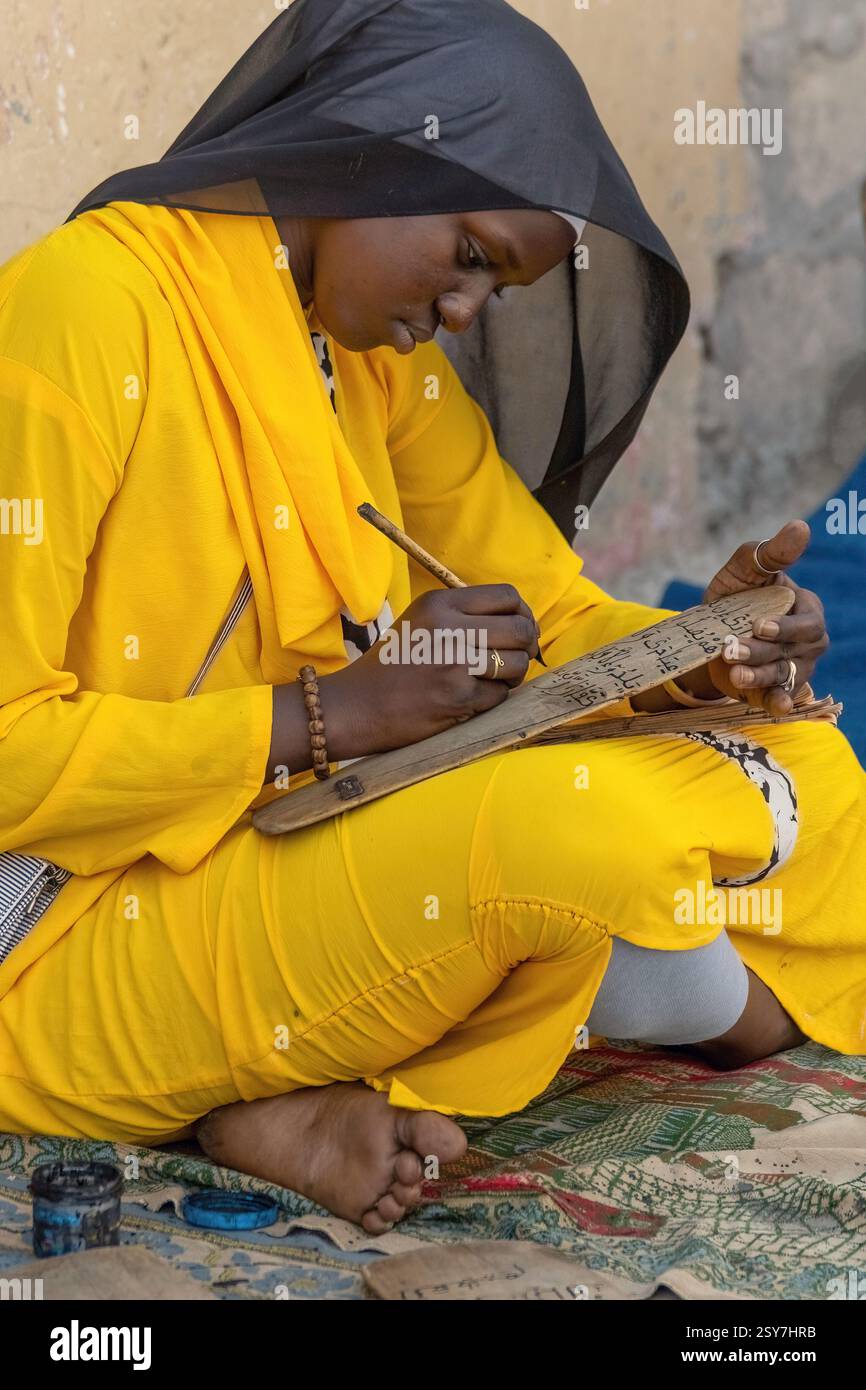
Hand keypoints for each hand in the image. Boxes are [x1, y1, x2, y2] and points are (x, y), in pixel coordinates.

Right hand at [321, 584, 538, 755]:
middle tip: (518, 659)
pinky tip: (473, 699)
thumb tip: (521, 622)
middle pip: (520, 629)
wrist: (354, 706)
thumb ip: (463, 615)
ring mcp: (455, 664)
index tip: (521, 629)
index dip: (523, 614)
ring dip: (513, 675)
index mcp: (440, 603)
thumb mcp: (420, 622)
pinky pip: (500, 695)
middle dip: (526, 646)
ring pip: (516, 663)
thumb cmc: (390, 665)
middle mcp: (449, 628)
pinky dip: (493, 699)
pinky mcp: (458, 698)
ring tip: (494, 680)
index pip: (507, 597)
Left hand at [702, 520, 828, 715]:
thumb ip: (771, 552)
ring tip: (732, 672)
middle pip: (792, 653)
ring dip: (757, 676)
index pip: (807, 624)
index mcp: (806, 611)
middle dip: (761, 651)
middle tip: (730, 648)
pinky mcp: (772, 690)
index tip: (759, 625)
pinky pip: (781, 701)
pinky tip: (777, 707)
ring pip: (781, 677)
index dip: (785, 628)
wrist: (706, 630)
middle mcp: (806, 644)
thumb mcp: (746, 568)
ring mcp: (792, 669)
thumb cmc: (735, 592)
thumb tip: (801, 527)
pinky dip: (779, 705)